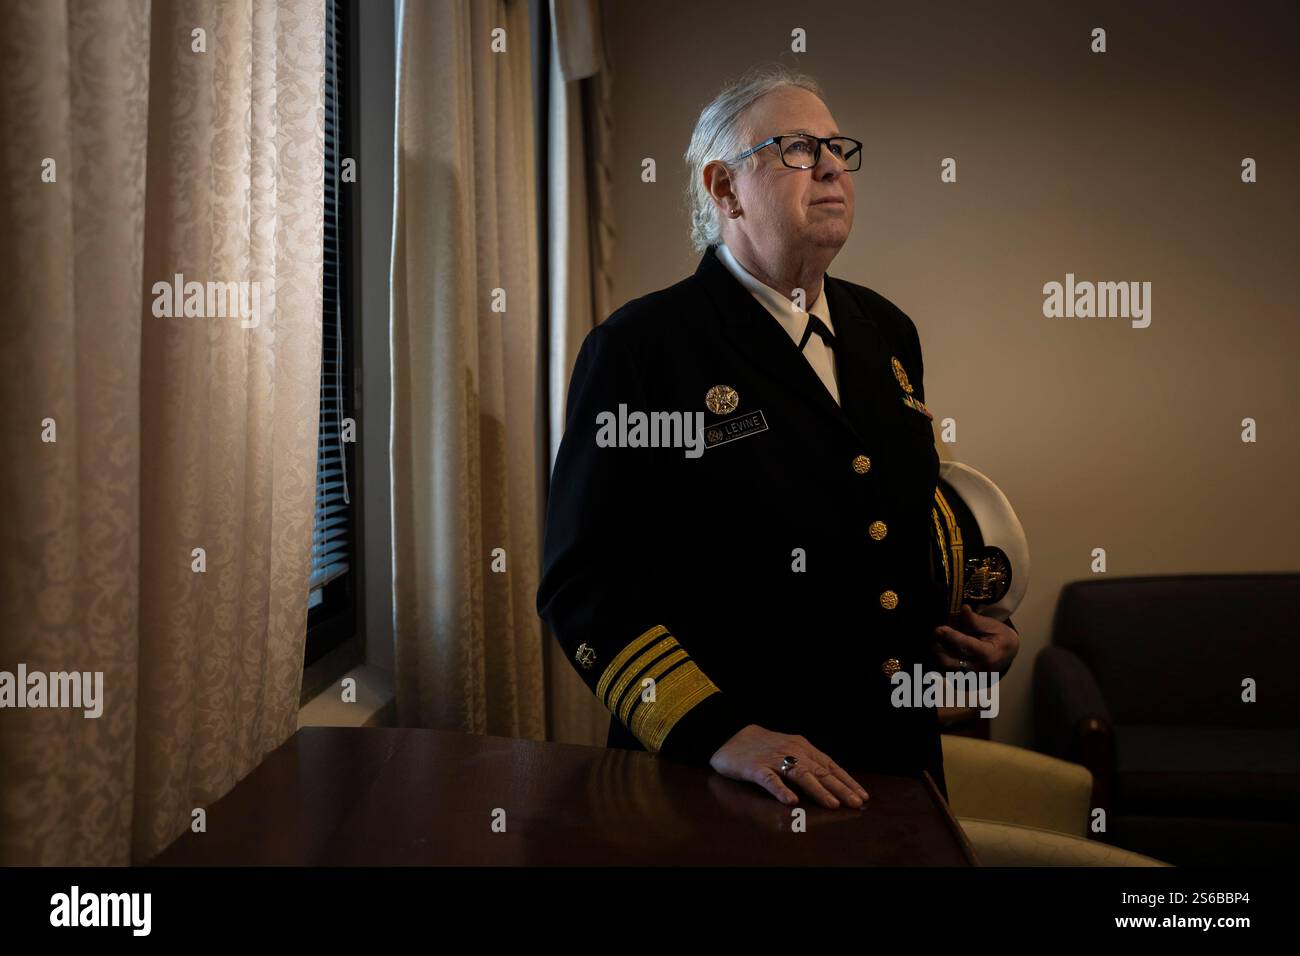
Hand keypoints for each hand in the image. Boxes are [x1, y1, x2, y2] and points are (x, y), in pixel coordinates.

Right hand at [708, 724, 868, 808]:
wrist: (728, 733)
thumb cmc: (762, 745)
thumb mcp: (789, 749)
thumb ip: (807, 763)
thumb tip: (832, 780)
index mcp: (802, 747)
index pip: (830, 766)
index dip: (847, 781)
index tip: (862, 796)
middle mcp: (792, 752)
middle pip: (820, 771)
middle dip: (840, 788)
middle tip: (856, 804)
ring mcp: (773, 759)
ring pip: (800, 774)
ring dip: (818, 790)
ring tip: (832, 804)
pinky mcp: (755, 768)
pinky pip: (769, 780)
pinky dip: (781, 790)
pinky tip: (790, 802)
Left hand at [932, 603, 1019, 674]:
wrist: (1009, 653)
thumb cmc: (1000, 636)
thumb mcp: (992, 626)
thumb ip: (975, 620)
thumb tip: (964, 608)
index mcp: (988, 654)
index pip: (966, 645)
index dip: (951, 636)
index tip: (939, 629)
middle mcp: (979, 668)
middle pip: (951, 662)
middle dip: (939, 649)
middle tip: (933, 635)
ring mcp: (973, 676)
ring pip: (947, 668)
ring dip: (938, 655)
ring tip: (935, 641)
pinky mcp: (967, 679)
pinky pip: (949, 672)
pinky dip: (943, 661)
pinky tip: (941, 650)